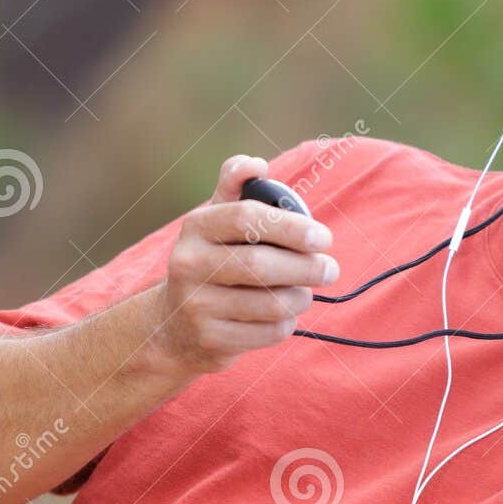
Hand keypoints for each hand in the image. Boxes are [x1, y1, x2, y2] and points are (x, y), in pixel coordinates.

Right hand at [151, 154, 337, 375]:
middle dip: (307, 267)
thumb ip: (237, 188)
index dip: (291, 227)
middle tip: (330, 269)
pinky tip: (282, 315)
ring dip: (300, 298)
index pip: (247, 218)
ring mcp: (197, 306)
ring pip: (271, 303)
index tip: (323, 237)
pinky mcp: (211, 340)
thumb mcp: (216, 222)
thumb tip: (257, 163)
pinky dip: (286, 324)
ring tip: (304, 292)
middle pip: (261, 265)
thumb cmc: (211, 261)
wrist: (173, 325)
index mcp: (196, 227)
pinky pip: (269, 332)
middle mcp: (189, 265)